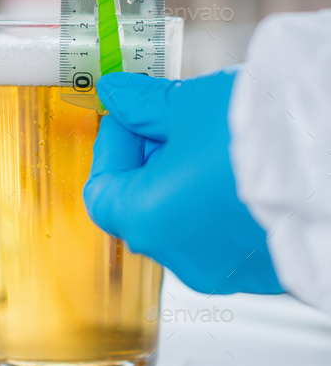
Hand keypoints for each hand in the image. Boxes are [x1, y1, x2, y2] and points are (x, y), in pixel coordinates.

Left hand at [84, 70, 283, 293]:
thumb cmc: (260, 137)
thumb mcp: (188, 105)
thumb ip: (144, 105)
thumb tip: (117, 94)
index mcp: (147, 221)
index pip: (102, 191)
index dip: (113, 147)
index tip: (131, 116)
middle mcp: (181, 258)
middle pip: (143, 207)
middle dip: (150, 158)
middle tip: (169, 118)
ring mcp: (226, 270)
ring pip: (184, 222)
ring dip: (184, 178)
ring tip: (210, 136)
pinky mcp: (264, 271)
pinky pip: (224, 235)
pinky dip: (219, 202)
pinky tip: (240, 165)